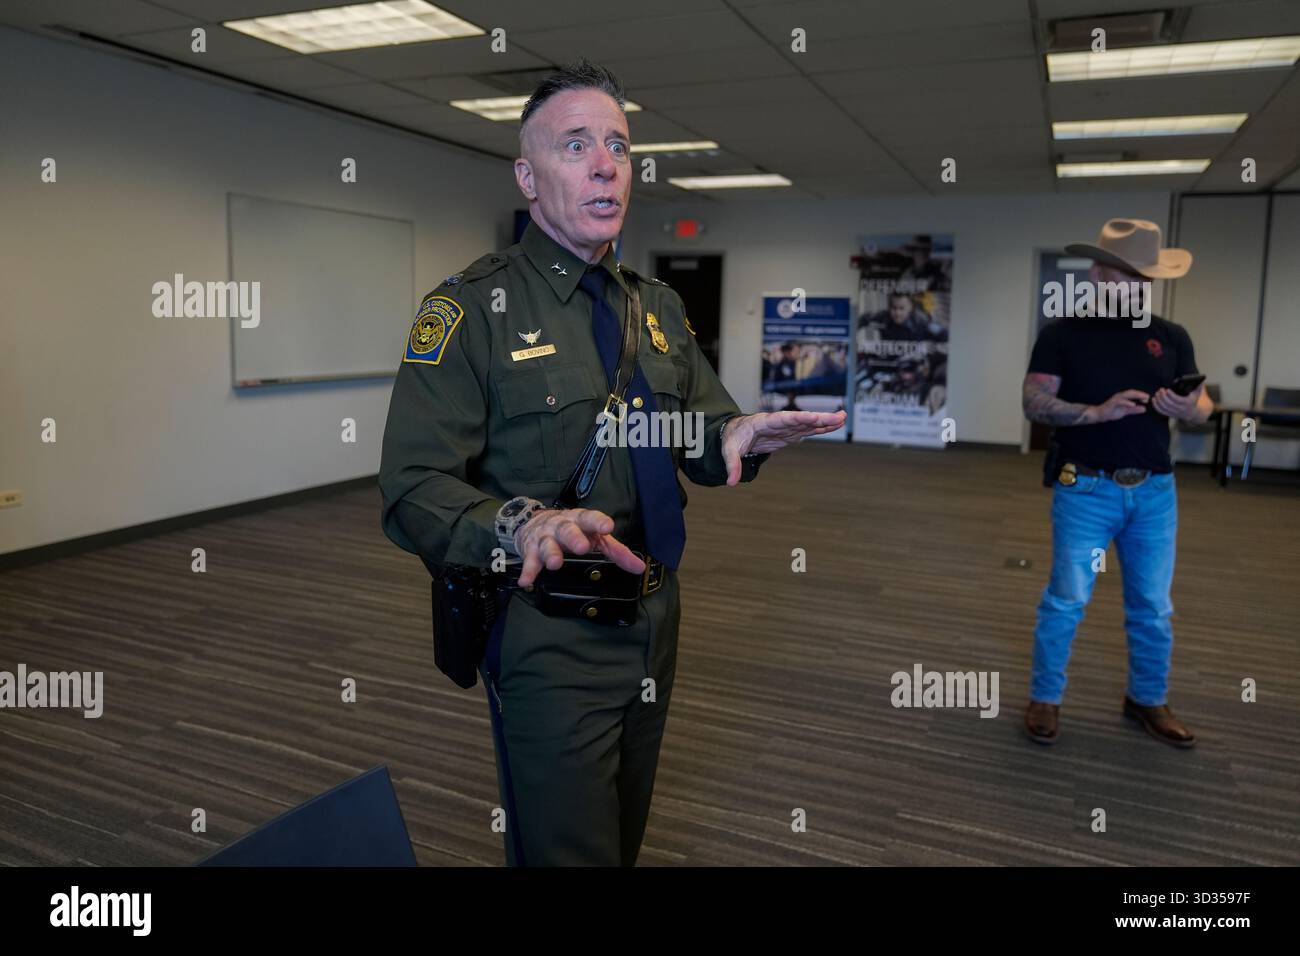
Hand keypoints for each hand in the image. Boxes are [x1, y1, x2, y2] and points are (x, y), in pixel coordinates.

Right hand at [514, 508, 644, 588]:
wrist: (532, 524)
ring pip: (548, 544)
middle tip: (582, 547)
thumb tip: (639, 567)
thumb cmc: (572, 531)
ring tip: (556, 564)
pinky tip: (527, 581)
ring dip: (552, 554)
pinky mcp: (531, 551)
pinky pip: (530, 561)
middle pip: (568, 530)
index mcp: (580, 521)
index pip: (591, 518)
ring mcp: (545, 537)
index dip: (599, 522)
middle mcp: (562, 526)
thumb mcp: (595, 538)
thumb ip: (617, 552)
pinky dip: (528, 571)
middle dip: (574, 538)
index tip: (608, 526)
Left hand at [722, 410, 847, 485]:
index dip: (798, 418)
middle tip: (839, 417)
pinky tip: (835, 426)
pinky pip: (808, 430)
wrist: (735, 432)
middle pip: (800, 419)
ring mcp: (786, 427)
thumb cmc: (732, 438)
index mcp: (763, 422)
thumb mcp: (728, 450)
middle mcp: (778, 422)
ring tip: (843, 418)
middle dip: (818, 419)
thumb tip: (731, 482)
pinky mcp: (790, 434)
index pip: (782, 419)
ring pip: (807, 424)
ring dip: (825, 422)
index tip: (812, 417)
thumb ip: (732, 464)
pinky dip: (821, 429)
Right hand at [1087, 389, 1148, 423]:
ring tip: (1143, 398)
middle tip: (1148, 397)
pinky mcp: (1112, 403)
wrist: (1100, 415)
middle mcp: (1120, 396)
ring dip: (1136, 396)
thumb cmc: (1111, 412)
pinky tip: (1133, 404)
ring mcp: (1115, 399)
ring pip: (1127, 395)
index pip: (1133, 394)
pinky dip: (1127, 402)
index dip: (1141, 395)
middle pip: (1131, 392)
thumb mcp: (1126, 411)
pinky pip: (1120, 401)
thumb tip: (1144, 409)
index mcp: (1123, 397)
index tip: (1148, 399)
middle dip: (1140, 394)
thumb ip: (1134, 410)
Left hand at [1150, 387, 1197, 420]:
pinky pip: (1161, 411)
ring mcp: (1174, 412)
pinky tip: (1154, 399)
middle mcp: (1181, 409)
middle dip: (1163, 397)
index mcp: (1187, 403)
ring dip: (1159, 401)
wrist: (1192, 413)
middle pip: (1169, 404)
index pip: (1178, 400)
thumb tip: (1200, 380)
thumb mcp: (1197, 394)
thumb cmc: (1193, 401)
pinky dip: (1156, 406)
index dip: (1171, 395)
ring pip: (1164, 408)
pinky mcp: (1170, 414)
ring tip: (1157, 393)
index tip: (1167, 390)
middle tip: (1160, 390)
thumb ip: (1199, 386)